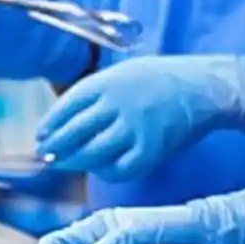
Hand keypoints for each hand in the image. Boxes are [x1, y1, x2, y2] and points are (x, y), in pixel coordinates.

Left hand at [36, 55, 244, 180]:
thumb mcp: (124, 72)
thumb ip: (96, 92)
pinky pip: (118, 168)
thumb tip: (64, 118)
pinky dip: (105, 171)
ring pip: (92, 153)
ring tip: (64, 164)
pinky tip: (100, 168)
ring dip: (73, 161)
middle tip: (45, 155)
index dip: (50, 123)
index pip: (67, 106)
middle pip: (74, 132)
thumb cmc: (161, 79)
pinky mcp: (150, 150)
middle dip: (55, 146)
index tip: (40, 135)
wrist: (204, 88)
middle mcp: (117, 105)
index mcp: (108, 82)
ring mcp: (134, 129)